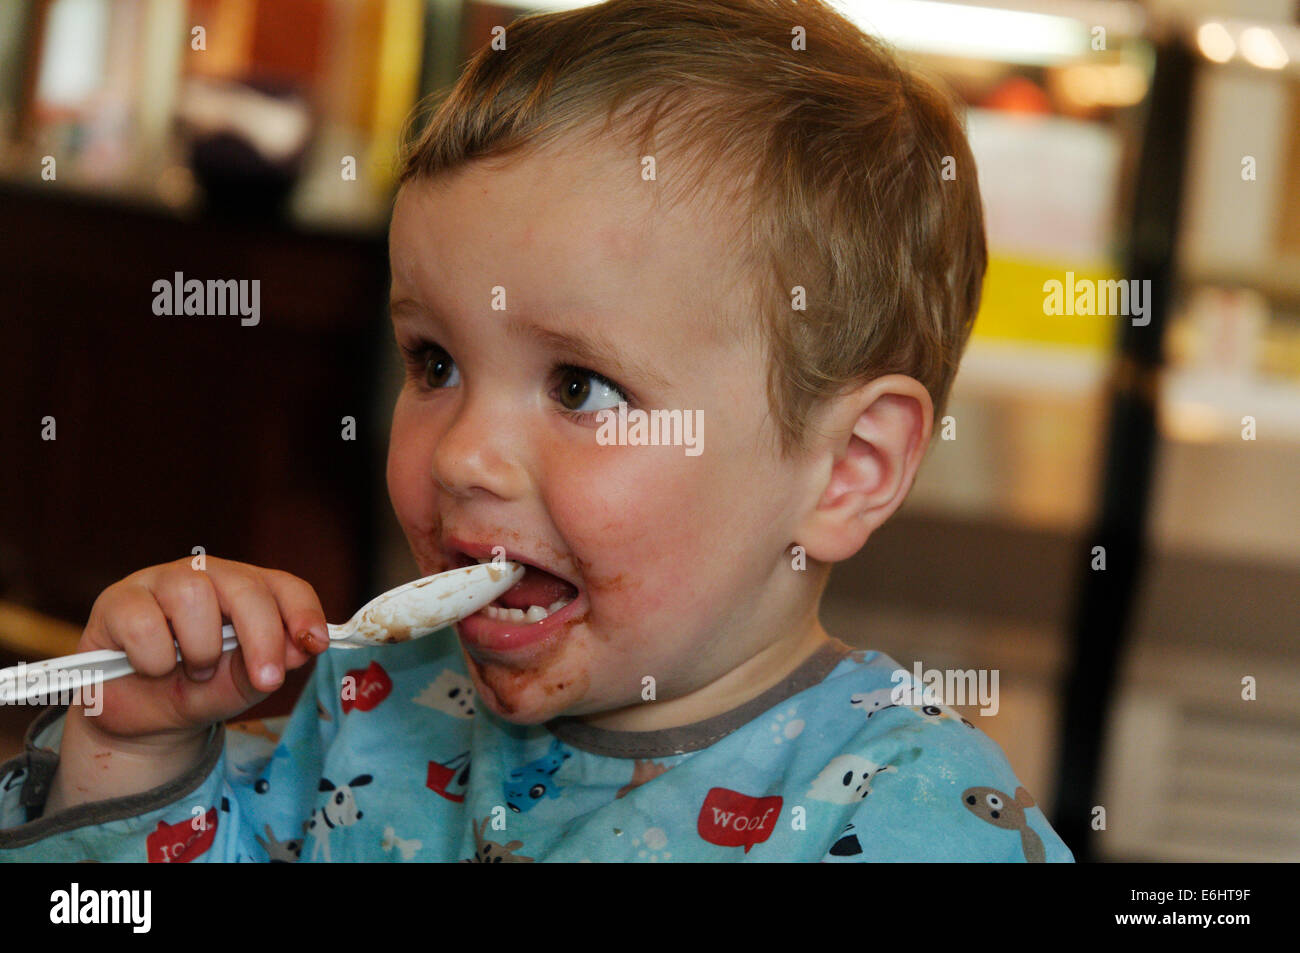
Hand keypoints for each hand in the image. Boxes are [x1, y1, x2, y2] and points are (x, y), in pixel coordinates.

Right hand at [71, 555, 328, 745]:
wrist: (139, 721)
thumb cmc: (195, 692)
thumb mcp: (239, 686)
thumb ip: (267, 666)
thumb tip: (299, 647)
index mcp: (243, 589)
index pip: (282, 585)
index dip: (303, 610)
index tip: (315, 643)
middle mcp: (205, 576)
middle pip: (243, 586)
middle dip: (262, 636)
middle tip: (267, 680)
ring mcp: (159, 582)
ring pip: (192, 594)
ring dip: (201, 649)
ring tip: (194, 671)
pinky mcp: (117, 601)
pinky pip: (143, 621)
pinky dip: (154, 658)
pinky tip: (150, 668)